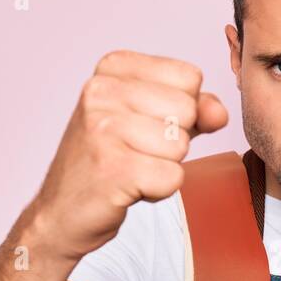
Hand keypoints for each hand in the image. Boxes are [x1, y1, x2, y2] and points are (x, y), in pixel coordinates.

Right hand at [30, 50, 228, 261]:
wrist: (61, 213)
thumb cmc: (109, 162)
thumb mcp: (152, 122)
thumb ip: (193, 108)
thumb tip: (219, 111)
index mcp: (112, 68)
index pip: (189, 77)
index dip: (181, 110)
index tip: (143, 125)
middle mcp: (101, 91)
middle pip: (188, 110)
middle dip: (174, 141)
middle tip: (135, 152)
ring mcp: (102, 128)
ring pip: (181, 146)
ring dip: (164, 167)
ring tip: (130, 169)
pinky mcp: (111, 168)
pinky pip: (173, 177)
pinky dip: (158, 190)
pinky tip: (128, 187)